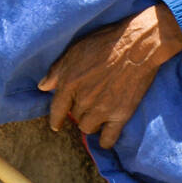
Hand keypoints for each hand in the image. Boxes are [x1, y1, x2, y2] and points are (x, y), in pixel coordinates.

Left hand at [37, 3, 181, 148]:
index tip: (56, 124)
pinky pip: (108, 139)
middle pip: (75, 117)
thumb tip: (43, 86)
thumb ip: (57, 70)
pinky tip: (106, 133)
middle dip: (79, 111)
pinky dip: (105, 140)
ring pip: (88, 128)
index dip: (56, 119)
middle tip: (88, 103)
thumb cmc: (106, 42)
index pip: (56, 110)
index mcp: (69, 83)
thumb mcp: (76, 50)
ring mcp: (102, 110)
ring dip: (91, 123)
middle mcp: (83, 100)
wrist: (138, 45)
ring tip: (97, 114)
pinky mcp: (120, 115)